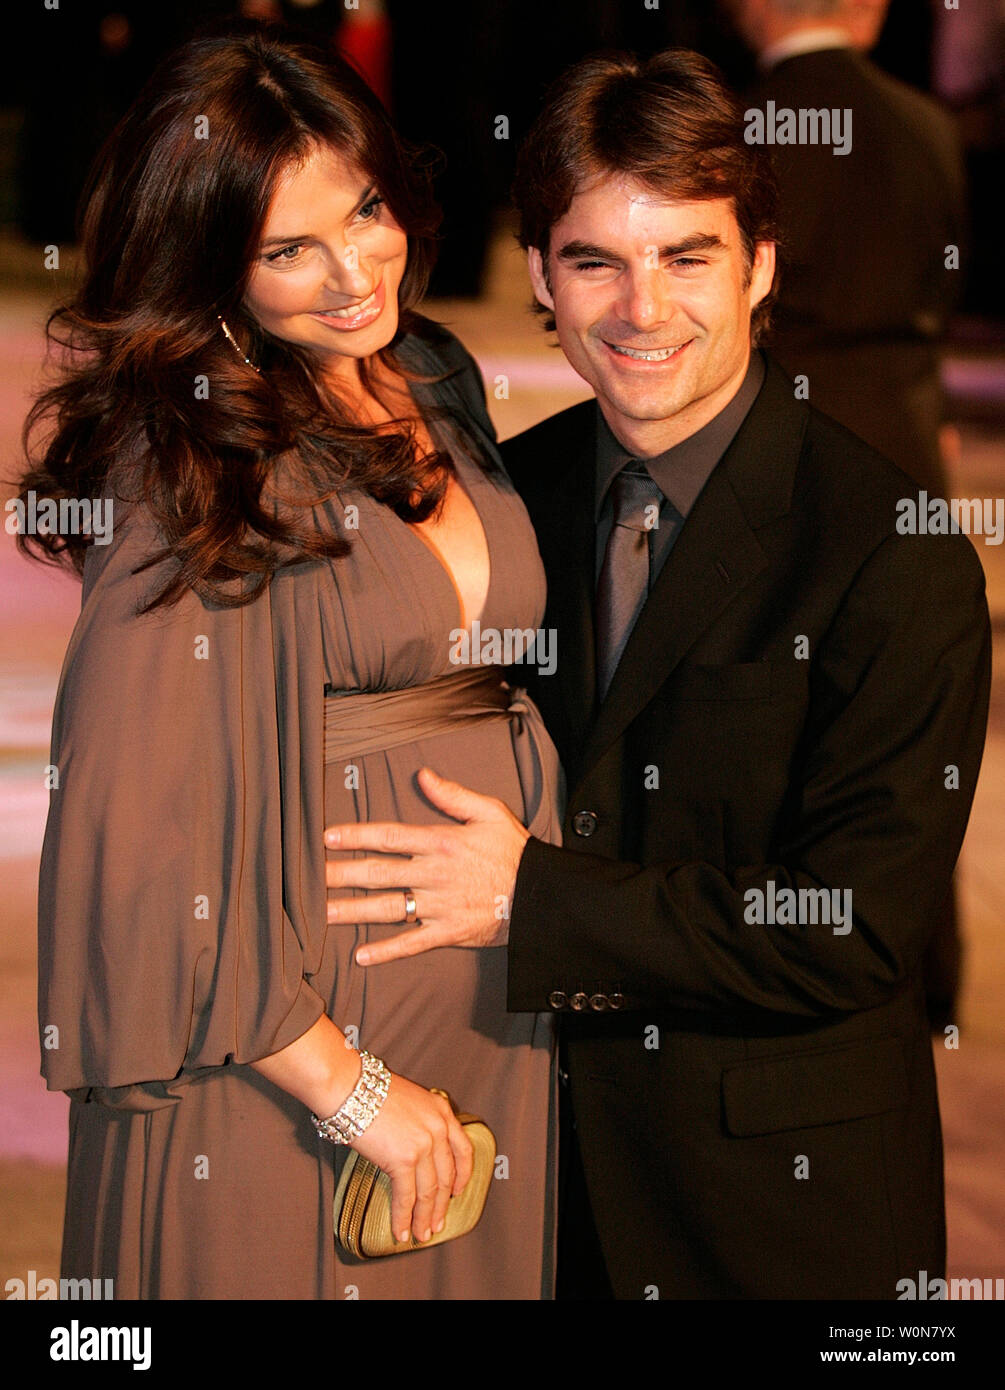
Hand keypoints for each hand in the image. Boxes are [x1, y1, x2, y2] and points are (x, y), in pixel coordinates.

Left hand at [325, 766, 530, 964]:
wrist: (540, 895)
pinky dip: (386, 950)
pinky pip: (412, 942)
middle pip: (378, 873)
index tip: (327, 838)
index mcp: (440, 842)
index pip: (388, 836)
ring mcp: (439, 905)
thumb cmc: (514, 851)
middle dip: (341, 874)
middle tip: (309, 877)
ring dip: (353, 911)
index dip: (356, 836)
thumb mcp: (489, 812)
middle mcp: (433, 874)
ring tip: (322, 913)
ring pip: (388, 907)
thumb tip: (423, 775)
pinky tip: (361, 955)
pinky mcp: (447, 932)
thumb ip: (452, 795)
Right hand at [352, 1074, 473, 1243]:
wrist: (351, 1088)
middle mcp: (438, 1128)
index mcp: (441, 1112)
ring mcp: (423, 1145)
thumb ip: (420, 1124)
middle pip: (447, 1177)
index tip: (458, 1192)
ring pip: (429, 1192)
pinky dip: (403, 1218)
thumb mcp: (410, 1101)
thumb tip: (415, 1154)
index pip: (463, 1150)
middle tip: (438, 1223)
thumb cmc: (371, 1092)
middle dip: (442, 1205)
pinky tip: (401, 1231)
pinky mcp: (403, 1159)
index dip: (463, 1176)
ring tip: (421, 1234)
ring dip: (425, 1218)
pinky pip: (406, 1197)